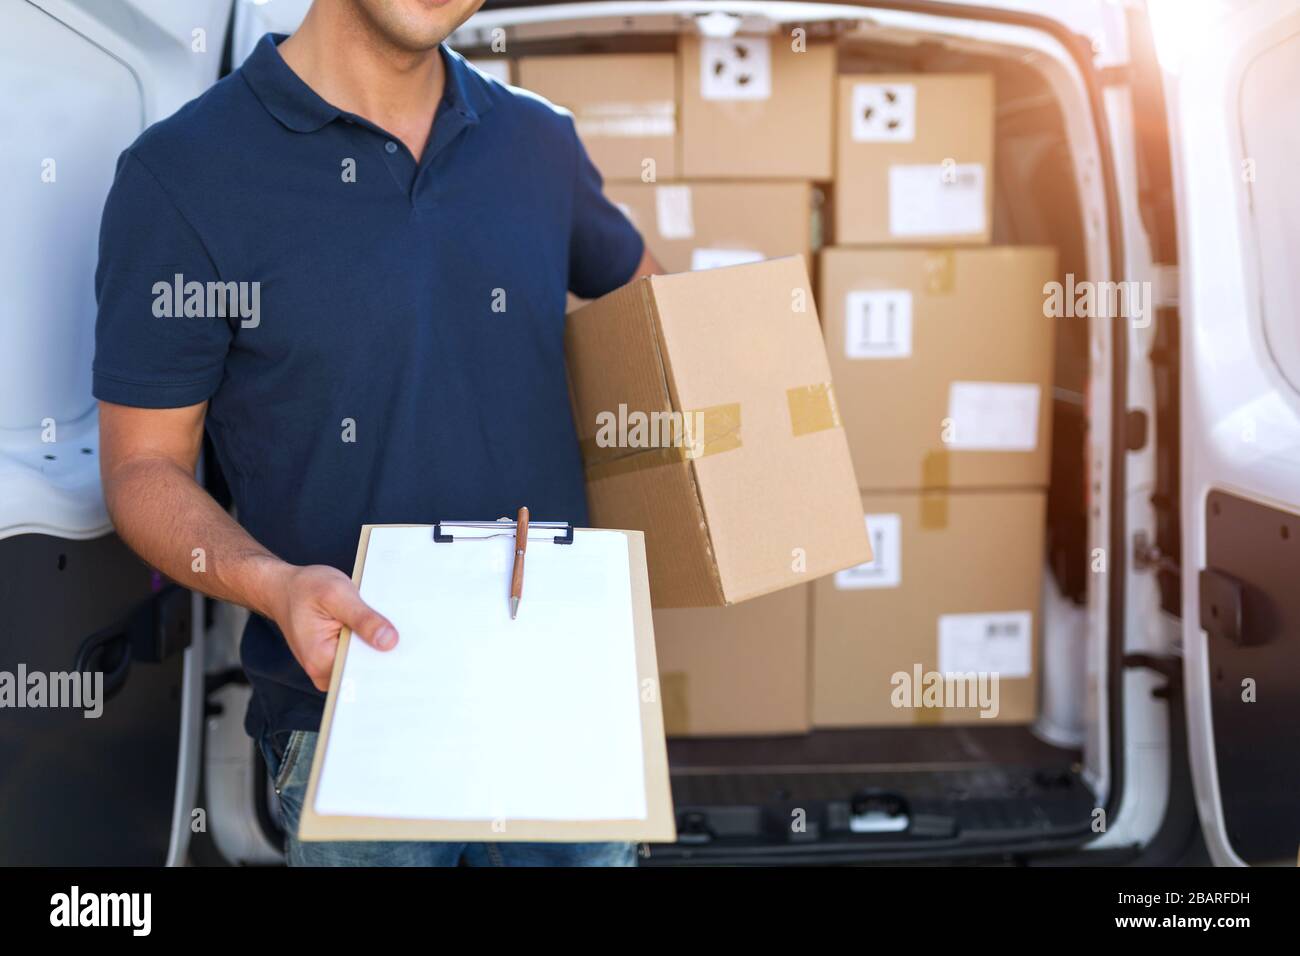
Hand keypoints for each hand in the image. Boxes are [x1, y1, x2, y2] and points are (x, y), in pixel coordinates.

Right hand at [268, 563, 397, 691]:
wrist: (283, 588)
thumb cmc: (305, 588)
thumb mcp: (337, 594)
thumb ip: (363, 618)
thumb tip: (389, 641)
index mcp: (321, 660)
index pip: (364, 672)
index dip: (388, 662)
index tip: (410, 654)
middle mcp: (323, 672)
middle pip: (366, 671)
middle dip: (385, 654)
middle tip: (406, 637)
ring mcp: (329, 669)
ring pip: (364, 664)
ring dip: (378, 648)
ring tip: (391, 629)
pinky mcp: (334, 660)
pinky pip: (359, 657)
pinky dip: (370, 644)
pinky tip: (379, 630)